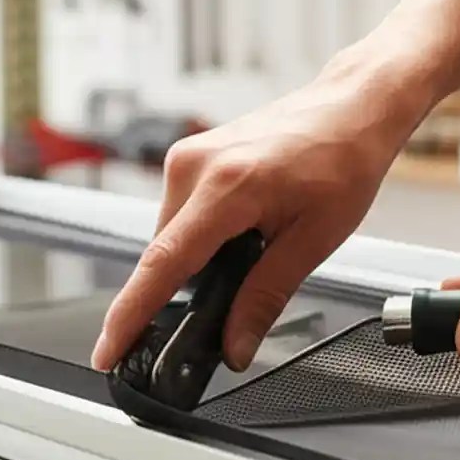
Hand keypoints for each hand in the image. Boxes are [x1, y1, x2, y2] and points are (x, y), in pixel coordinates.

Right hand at [91, 60, 430, 371]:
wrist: (351, 108)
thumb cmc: (343, 161)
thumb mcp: (313, 241)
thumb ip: (265, 297)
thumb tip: (234, 346)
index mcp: (227, 186)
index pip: (163, 264)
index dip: (131, 315)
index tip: (108, 351)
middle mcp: (195, 165)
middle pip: (165, 255)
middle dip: (187, 290)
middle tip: (233, 303)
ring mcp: (189, 155)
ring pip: (172, 236)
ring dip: (199, 259)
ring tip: (257, 246)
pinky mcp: (192, 154)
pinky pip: (181, 212)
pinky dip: (202, 235)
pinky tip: (243, 231)